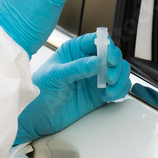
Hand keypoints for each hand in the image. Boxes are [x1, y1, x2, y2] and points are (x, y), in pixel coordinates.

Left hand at [15, 32, 131, 143]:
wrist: (36, 117)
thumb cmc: (40, 91)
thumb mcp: (55, 75)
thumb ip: (76, 67)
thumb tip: (96, 62)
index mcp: (75, 51)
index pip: (98, 41)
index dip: (107, 48)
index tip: (108, 59)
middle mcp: (88, 62)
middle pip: (113, 56)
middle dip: (116, 66)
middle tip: (110, 77)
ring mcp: (95, 78)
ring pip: (120, 71)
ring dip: (120, 79)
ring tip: (110, 89)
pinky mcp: (100, 94)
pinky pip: (119, 88)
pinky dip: (119, 91)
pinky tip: (108, 96)